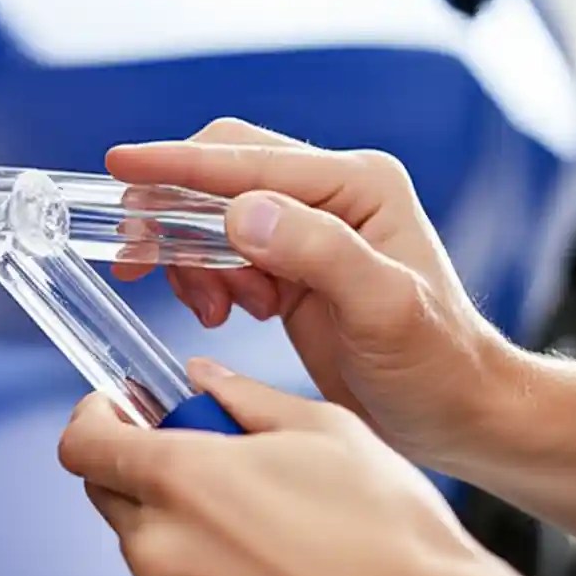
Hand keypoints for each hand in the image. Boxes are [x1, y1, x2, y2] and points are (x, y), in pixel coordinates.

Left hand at [58, 360, 571, 575]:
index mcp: (181, 477)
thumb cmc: (389, 534)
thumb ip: (242, 397)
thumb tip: (200, 376)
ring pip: (140, 549)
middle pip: (110, 492)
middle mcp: (156, 544)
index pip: (82, 442)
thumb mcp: (323, 431)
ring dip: (174, 534)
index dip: (94, 419)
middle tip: (215, 476)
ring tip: (254, 539)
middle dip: (147, 474)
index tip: (115, 413)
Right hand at [106, 117, 522, 472]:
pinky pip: (219, 251)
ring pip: (210, 216)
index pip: (247, 161)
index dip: (177, 165)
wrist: (456, 413)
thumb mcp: (384, 311)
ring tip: (214, 309)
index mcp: (357, 185)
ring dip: (191, 259)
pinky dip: (204, 279)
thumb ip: (319, 253)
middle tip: (137, 258)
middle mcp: (330, 194)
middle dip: (172, 214)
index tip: (119, 165)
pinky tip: (224, 311)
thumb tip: (242, 213)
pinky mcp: (288, 264)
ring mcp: (307, 228)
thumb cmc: (437, 365)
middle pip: (219, 174)